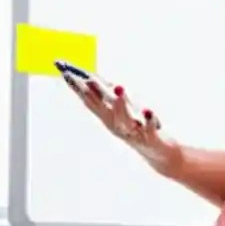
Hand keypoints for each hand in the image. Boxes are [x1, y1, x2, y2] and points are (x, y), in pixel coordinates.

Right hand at [61, 72, 180, 175]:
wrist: (158, 153)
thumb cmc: (138, 129)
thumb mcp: (120, 112)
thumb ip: (106, 96)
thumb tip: (89, 77)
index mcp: (108, 117)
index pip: (90, 100)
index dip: (78, 87)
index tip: (65, 72)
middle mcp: (117, 124)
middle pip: (104, 108)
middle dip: (95, 93)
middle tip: (86, 77)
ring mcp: (134, 131)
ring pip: (125, 118)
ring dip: (121, 103)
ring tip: (119, 87)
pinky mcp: (151, 136)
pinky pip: (149, 128)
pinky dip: (148, 119)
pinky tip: (148, 110)